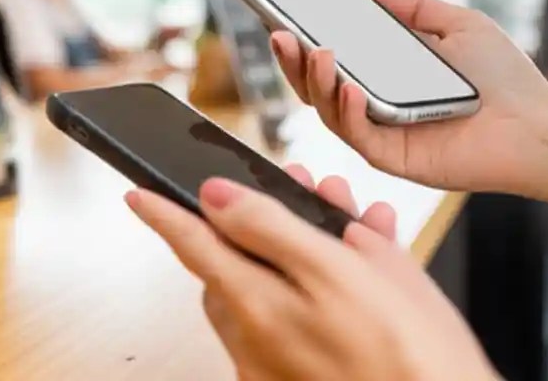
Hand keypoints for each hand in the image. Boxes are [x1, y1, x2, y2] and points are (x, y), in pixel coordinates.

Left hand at [127, 171, 497, 380]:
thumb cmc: (410, 362)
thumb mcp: (340, 272)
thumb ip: (270, 229)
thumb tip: (215, 196)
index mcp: (254, 306)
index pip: (192, 244)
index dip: (164, 212)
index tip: (138, 193)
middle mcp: (256, 341)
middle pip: (241, 263)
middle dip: (268, 218)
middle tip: (303, 186)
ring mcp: (282, 364)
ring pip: (283, 284)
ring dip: (309, 243)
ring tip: (357, 219)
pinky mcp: (310, 377)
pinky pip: (309, 317)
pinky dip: (332, 283)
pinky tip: (374, 255)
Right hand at [270, 0, 547, 193]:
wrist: (539, 126)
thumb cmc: (505, 78)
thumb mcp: (457, 24)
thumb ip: (412, 6)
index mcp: (385, 78)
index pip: (331, 61)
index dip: (302, 42)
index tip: (282, 16)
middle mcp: (374, 108)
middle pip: (315, 87)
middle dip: (292, 61)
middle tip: (281, 33)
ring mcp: (381, 134)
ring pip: (327, 111)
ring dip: (316, 81)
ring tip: (319, 52)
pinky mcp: (393, 159)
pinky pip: (356, 136)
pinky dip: (347, 111)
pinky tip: (351, 88)